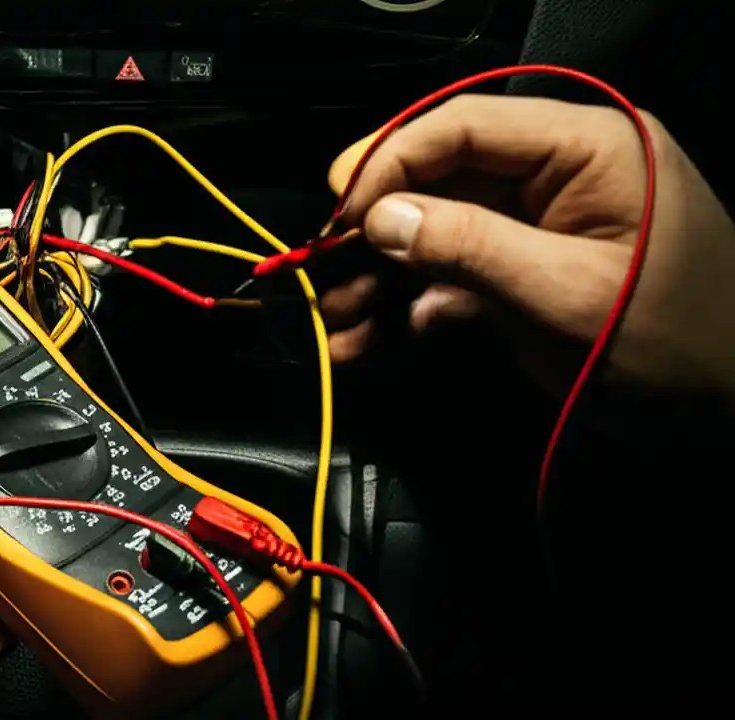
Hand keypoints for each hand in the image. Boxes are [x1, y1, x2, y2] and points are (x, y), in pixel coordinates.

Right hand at [320, 95, 734, 398]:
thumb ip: (470, 247)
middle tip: (320, 274)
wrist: (726, 419)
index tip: (338, 212)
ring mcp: (535, 229)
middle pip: (439, 180)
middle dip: (376, 231)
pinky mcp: (522, 277)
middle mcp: (555, 176)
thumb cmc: (674, 344)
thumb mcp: (567, 292)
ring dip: (380, 280)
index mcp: (586, 148)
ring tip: (333, 327)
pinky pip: (451, 279)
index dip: (391, 161)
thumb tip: (378, 217)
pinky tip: (369, 344)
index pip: (464, 127)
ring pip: (434, 234)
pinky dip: (409, 310)